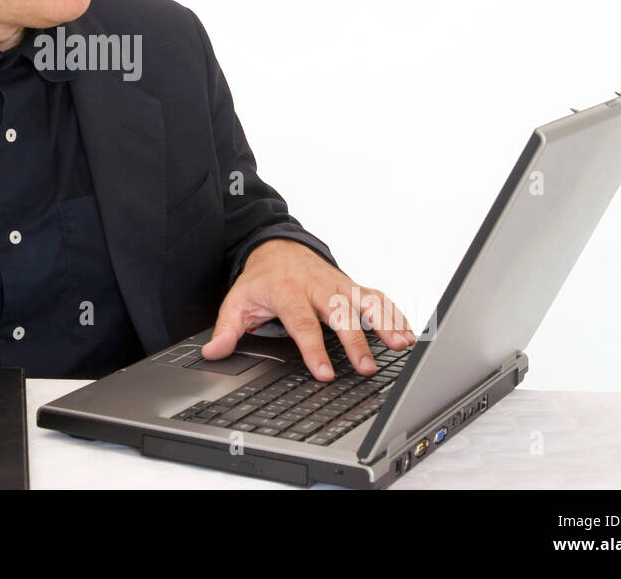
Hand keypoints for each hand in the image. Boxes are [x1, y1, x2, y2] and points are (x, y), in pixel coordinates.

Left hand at [201, 239, 417, 380]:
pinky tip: (408, 333)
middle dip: (355, 341)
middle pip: (340, 313)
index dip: (313, 349)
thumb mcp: (237, 301)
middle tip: (366, 367)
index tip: (324, 373)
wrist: (278, 247)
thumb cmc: (262, 279)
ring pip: (366, 301)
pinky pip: (378, 297)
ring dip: (385, 322)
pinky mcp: (353, 285)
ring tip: (400, 345)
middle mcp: (318, 287)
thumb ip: (226, 329)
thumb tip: (212, 353)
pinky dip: (395, 313)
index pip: (302, 323)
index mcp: (288, 293)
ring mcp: (339, 285)